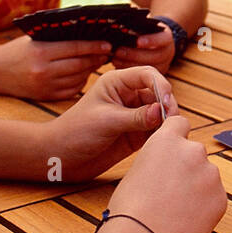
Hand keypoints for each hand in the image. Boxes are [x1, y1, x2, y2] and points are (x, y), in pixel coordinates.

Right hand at [0, 35, 111, 99]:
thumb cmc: (19, 50)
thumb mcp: (35, 38)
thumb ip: (59, 36)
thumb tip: (90, 30)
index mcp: (41, 52)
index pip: (76, 48)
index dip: (95, 46)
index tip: (108, 44)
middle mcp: (43, 71)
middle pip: (80, 64)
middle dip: (96, 58)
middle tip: (107, 53)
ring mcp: (45, 86)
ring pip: (79, 78)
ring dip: (90, 70)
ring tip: (96, 61)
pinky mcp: (46, 97)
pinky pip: (72, 90)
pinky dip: (81, 81)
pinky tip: (83, 73)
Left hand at [40, 66, 174, 181]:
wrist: (61, 158)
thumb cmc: (77, 132)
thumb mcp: (107, 121)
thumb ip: (137, 117)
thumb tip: (162, 112)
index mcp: (117, 83)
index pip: (148, 75)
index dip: (162, 85)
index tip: (167, 103)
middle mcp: (128, 95)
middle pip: (159, 93)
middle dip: (168, 104)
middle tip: (169, 121)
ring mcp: (134, 115)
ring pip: (160, 112)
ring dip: (167, 120)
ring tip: (167, 132)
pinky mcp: (137, 133)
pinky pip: (157, 130)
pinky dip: (163, 133)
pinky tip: (163, 140)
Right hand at [107, 111, 226, 232]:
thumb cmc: (130, 209)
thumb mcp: (137, 170)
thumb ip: (159, 160)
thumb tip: (167, 166)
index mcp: (167, 140)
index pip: (181, 123)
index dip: (177, 136)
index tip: (175, 150)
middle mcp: (193, 151)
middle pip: (195, 152)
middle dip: (188, 167)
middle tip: (172, 190)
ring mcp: (211, 174)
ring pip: (206, 176)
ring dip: (197, 187)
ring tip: (176, 209)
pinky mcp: (221, 198)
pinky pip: (214, 198)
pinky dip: (205, 206)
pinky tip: (186, 219)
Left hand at [110, 26, 175, 72]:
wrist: (155, 38)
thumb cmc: (143, 28)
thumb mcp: (142, 22)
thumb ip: (134, 23)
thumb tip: (117, 22)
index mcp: (166, 36)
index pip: (162, 39)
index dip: (150, 40)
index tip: (136, 41)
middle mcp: (168, 52)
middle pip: (154, 56)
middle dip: (134, 54)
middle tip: (117, 51)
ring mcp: (163, 64)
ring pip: (148, 68)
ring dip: (129, 63)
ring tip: (114, 58)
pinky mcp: (154, 73)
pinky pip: (144, 76)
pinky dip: (129, 69)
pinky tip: (117, 64)